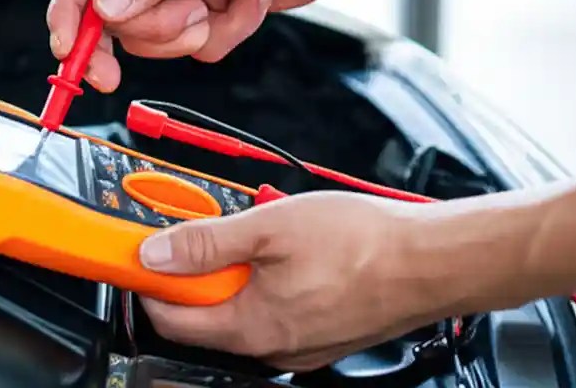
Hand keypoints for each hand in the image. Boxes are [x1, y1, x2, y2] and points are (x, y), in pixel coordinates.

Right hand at [45, 0, 363, 91]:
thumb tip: (103, 7)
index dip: (69, 17)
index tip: (69, 54)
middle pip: (116, 22)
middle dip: (158, 29)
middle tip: (192, 20)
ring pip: (156, 41)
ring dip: (197, 31)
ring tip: (229, 0)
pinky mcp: (205, 12)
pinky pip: (196, 47)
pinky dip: (227, 33)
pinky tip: (249, 1)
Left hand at [137, 192, 451, 371]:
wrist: (432, 259)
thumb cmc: (365, 243)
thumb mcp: (269, 227)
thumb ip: (205, 243)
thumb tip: (156, 254)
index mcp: (252, 326)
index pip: (173, 319)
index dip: (151, 282)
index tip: (143, 253)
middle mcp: (274, 348)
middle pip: (206, 316)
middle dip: (196, 274)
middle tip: (206, 230)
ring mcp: (301, 346)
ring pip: (243, 313)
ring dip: (233, 277)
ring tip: (254, 236)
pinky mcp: (323, 336)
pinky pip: (276, 313)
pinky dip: (266, 285)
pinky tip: (285, 254)